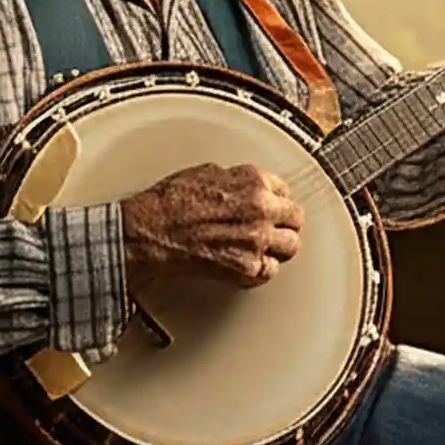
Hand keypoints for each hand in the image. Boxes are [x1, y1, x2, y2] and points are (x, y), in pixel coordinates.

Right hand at [121, 163, 303, 289]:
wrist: (149, 232)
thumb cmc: (168, 203)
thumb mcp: (206, 173)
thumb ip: (236, 180)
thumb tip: (246, 188)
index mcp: (253, 181)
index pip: (286, 191)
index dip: (278, 201)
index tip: (276, 208)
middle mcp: (261, 208)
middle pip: (296, 219)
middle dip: (285, 224)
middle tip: (277, 230)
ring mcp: (257, 240)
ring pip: (290, 247)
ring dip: (279, 248)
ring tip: (266, 250)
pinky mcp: (247, 268)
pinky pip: (269, 271)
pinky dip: (260, 270)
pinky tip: (248, 265)